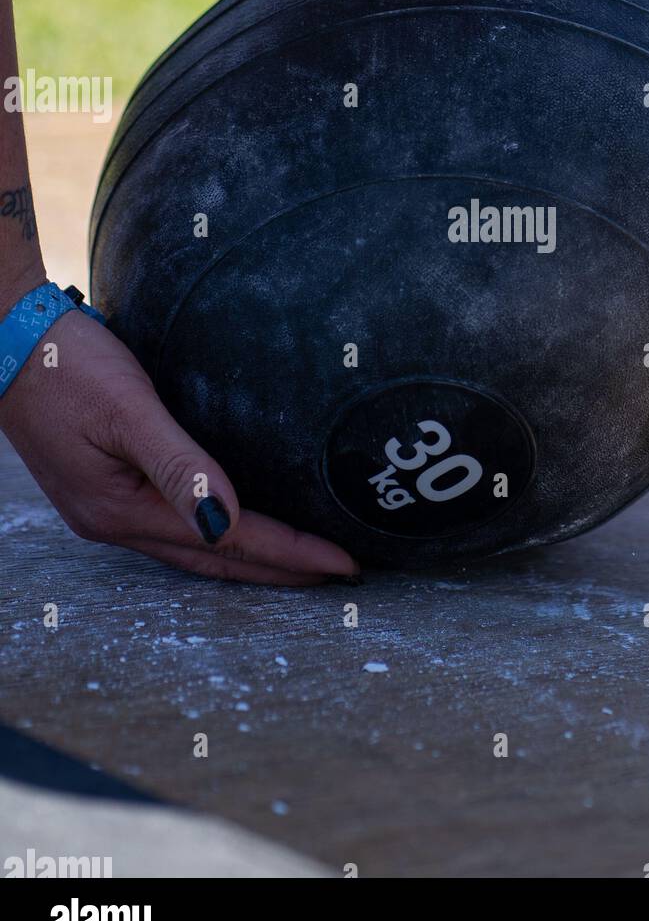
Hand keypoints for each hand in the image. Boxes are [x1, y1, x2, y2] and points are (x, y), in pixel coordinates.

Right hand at [0, 289, 358, 584]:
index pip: (228, 541)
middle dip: (280, 571)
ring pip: (194, 551)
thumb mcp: (128, 409)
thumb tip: (226, 522)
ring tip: (301, 564)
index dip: (289, 554)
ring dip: (250, 559)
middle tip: (340, 576)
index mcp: (123, 510)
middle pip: (215, 560)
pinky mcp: (105, 489)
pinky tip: (235, 529)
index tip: (343, 565)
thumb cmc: (68, 367)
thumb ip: (179, 465)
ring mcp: (106, 509)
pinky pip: (174, 528)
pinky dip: (216, 536)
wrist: (8, 345)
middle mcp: (115, 522)